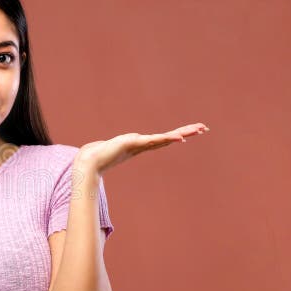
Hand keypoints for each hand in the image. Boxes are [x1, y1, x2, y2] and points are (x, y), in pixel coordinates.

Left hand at [75, 122, 209, 174]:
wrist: (87, 163)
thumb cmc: (93, 155)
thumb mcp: (104, 147)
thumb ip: (106, 147)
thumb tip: (98, 149)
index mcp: (137, 144)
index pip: (159, 139)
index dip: (173, 136)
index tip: (186, 134)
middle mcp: (141, 145)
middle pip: (167, 138)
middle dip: (185, 133)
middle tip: (203, 128)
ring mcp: (139, 145)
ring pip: (165, 138)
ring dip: (182, 133)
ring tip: (198, 129)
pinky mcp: (132, 143)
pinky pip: (153, 140)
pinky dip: (166, 139)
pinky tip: (177, 137)